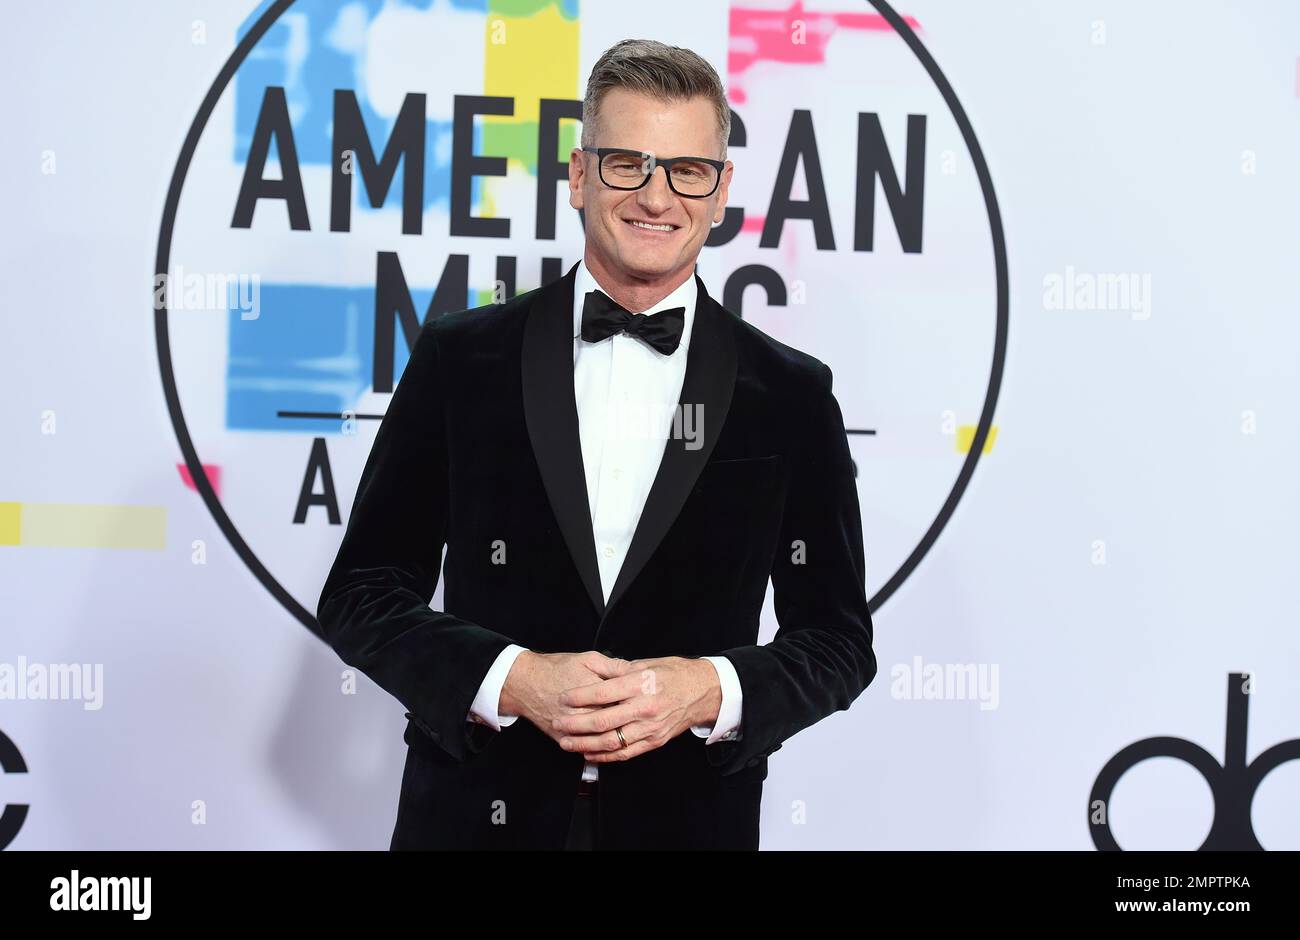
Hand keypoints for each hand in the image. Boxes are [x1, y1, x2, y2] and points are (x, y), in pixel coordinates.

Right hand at [499, 650, 634, 746]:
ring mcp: (574, 729)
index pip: (625, 702)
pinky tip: (609, 750)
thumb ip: (613, 667)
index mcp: (597, 691)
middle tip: (642, 721)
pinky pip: (584, 750)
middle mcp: (586, 713)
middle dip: (631, 724)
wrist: (526, 683)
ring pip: (602, 742)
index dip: (638, 703)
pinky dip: (597, 753)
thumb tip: (634, 671)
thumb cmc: (557, 668)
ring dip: (618, 742)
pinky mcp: (563, 739)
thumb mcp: (588, 659)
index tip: (648, 702)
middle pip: (616, 723)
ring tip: (630, 738)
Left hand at [551, 656, 721, 761]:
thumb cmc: (674, 674)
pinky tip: (589, 754)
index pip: (603, 693)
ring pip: (611, 741)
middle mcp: (644, 707)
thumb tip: (596, 673)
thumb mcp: (647, 664)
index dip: (579, 697)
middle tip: (557, 722)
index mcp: (641, 684)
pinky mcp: (654, 741)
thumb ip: (620, 670)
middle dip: (575, 724)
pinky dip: (605, 757)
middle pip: (603, 720)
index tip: (563, 698)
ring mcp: (649, 727)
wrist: (702, 692)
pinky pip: (625, 753)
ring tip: (566, 743)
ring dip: (585, 744)